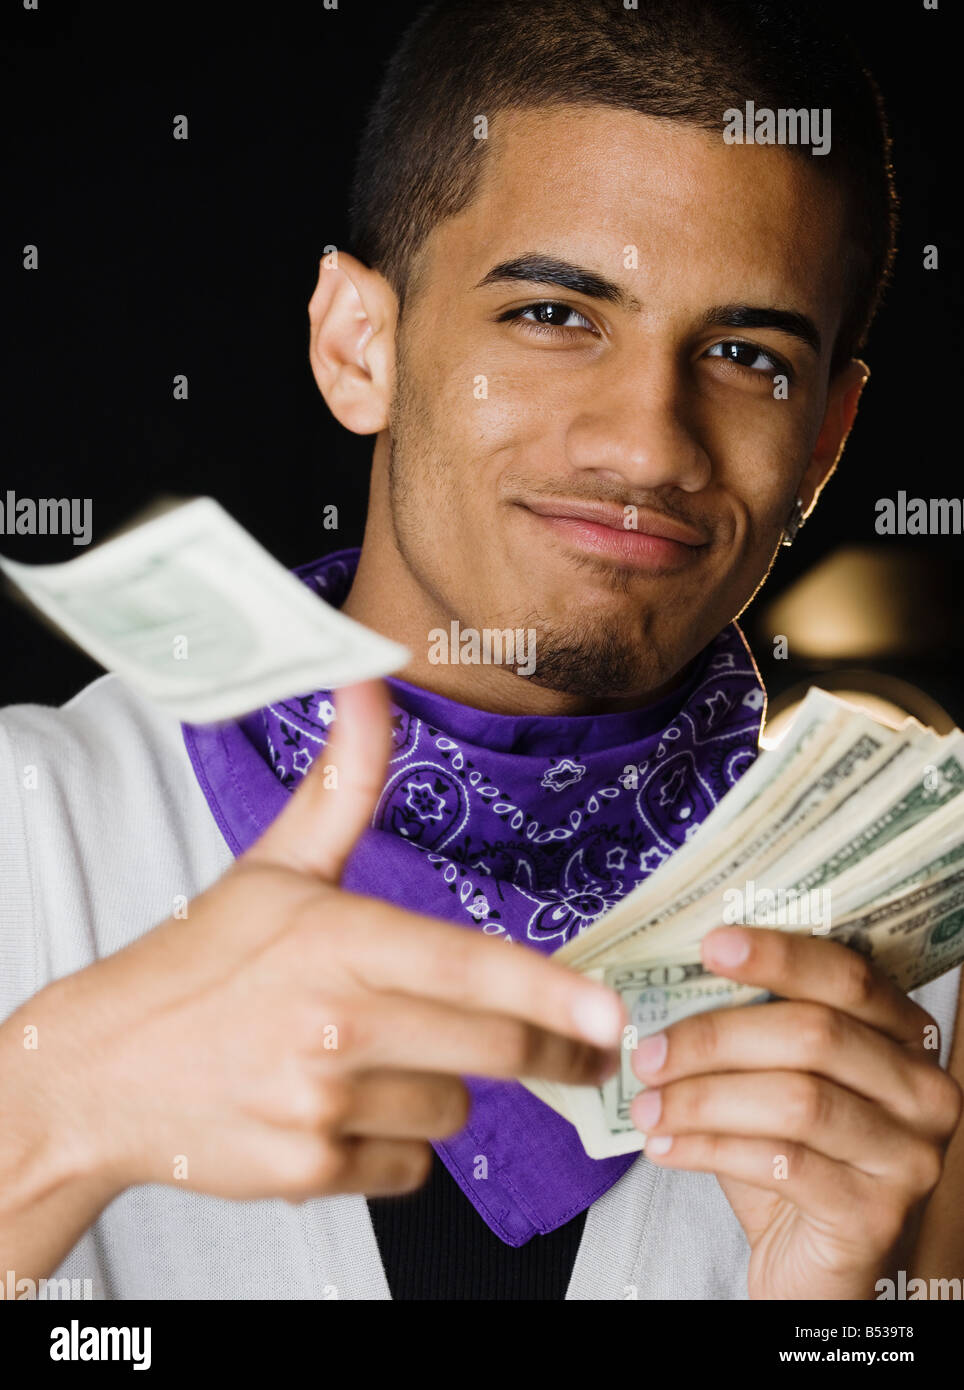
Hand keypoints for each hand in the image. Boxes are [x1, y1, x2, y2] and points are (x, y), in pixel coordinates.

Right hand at [14, 680, 623, 1209]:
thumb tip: (369, 685)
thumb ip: (344, 783)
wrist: (100, 1069)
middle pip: (492, 1051)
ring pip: (450, 1111)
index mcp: (339, 940)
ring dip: (438, 1091)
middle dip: (551, 1057)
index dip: (551, 998)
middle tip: (578, 1059)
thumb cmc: (197, 963)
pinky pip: (406, 1167)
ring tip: (373, 1062)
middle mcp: (335, 1023)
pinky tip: (341, 1110)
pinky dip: (392, 1145)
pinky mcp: (309, 1169)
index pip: (470, 969)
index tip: (609, 1020)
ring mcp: (321, 1103)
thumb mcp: (274, 866)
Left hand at [629, 926, 962, 1299]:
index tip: (710, 946)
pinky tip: (665, 1148)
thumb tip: (673, 980)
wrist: (814, 1258)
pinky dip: (709, 1149)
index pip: (848, 976)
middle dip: (717, 1038)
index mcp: (904, 1035)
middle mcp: (923, 1090)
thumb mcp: (777, 1076)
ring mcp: (908, 1155)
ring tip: (647, 1107)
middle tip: (649, 1053)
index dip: (780, 955)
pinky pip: (782, 1164)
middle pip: (815, 1035)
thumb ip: (752, 1026)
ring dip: (703, 1099)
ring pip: (796, 1101)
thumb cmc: (791, 1151)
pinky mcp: (876, 1214)